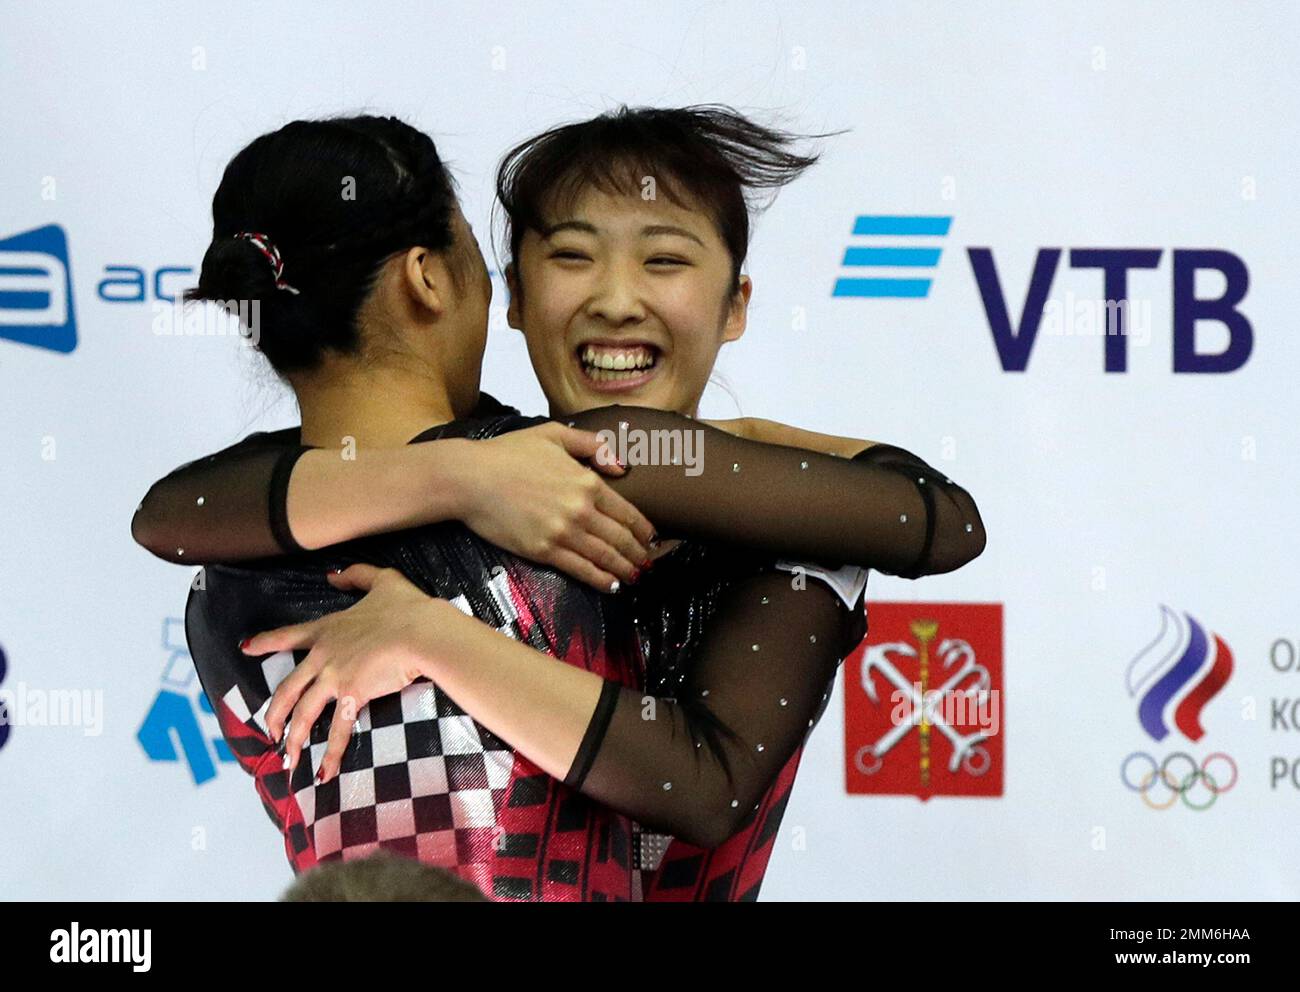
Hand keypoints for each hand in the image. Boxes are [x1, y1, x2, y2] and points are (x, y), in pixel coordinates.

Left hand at [241, 564, 455, 783]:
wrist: (422, 632)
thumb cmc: (407, 607)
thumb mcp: (382, 581)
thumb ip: (356, 576)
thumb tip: (333, 575)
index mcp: (328, 628)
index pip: (288, 636)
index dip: (265, 643)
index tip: (245, 649)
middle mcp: (324, 655)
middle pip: (288, 686)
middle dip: (274, 710)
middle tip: (267, 728)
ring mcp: (335, 678)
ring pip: (303, 712)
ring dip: (293, 736)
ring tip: (287, 756)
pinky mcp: (353, 697)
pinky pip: (339, 731)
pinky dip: (331, 754)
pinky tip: (324, 773)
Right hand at [447, 422, 656, 591]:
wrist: (469, 478)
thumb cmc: (508, 453)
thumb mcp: (554, 435)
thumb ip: (592, 446)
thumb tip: (623, 467)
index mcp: (587, 481)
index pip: (627, 512)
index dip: (644, 530)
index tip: (653, 539)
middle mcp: (580, 509)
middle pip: (621, 538)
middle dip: (639, 554)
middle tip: (648, 563)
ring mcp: (563, 533)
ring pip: (604, 557)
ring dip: (624, 570)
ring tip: (635, 576)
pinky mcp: (543, 551)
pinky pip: (580, 570)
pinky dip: (600, 580)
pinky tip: (611, 585)